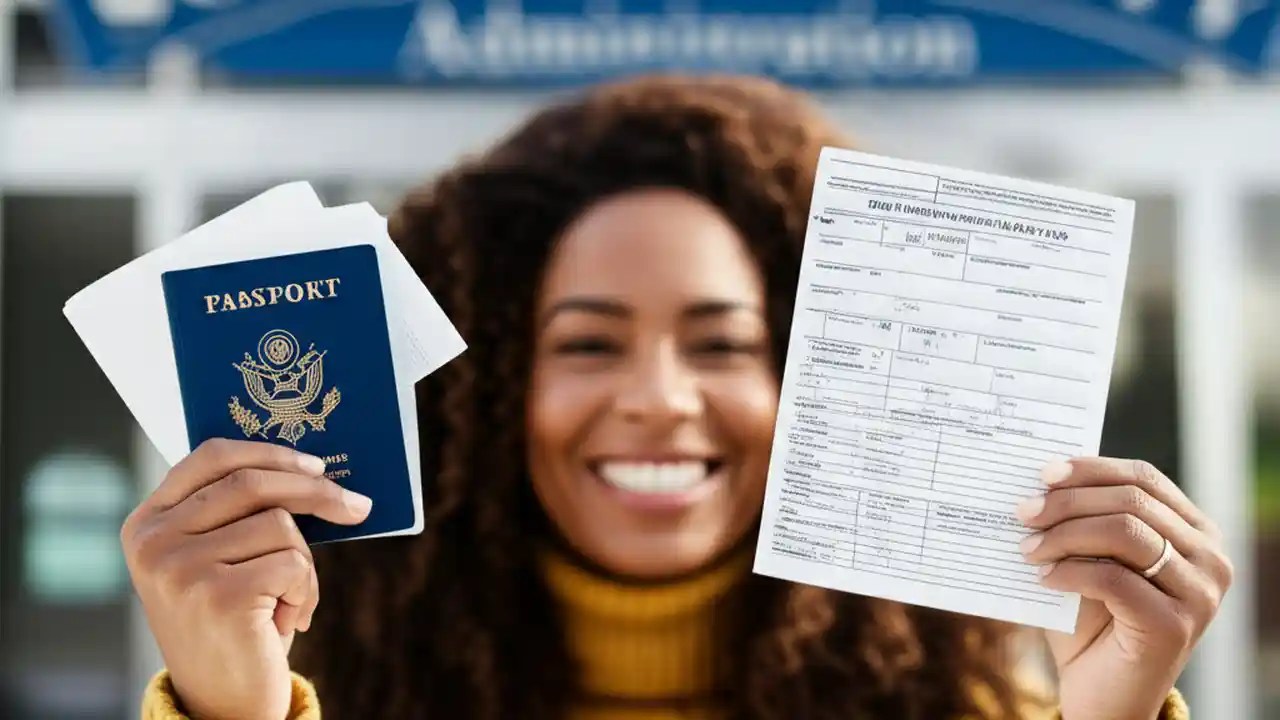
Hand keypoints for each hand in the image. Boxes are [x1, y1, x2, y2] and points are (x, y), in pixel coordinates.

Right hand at [121, 439, 372, 719]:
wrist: (223, 704)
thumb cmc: (233, 623)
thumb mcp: (222, 560)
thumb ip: (241, 513)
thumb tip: (318, 469)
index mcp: (147, 523)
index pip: (210, 457)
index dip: (268, 451)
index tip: (316, 463)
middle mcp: (154, 542)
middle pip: (253, 483)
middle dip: (317, 491)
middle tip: (358, 505)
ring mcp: (181, 568)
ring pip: (280, 524)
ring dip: (303, 564)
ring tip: (287, 600)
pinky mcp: (218, 596)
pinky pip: (293, 563)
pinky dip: (305, 592)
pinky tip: (285, 621)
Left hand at [1016, 457, 1231, 719]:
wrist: (1103, 694)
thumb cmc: (1091, 622)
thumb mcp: (1089, 560)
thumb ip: (1081, 521)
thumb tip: (1038, 480)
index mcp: (1195, 532)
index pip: (1143, 479)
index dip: (1092, 469)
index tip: (1043, 473)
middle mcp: (1209, 558)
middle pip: (1131, 501)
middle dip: (1068, 501)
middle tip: (1022, 511)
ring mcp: (1199, 593)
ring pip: (1124, 532)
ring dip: (1064, 534)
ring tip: (1027, 547)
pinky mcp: (1174, 625)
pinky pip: (1112, 578)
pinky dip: (1069, 570)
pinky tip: (1042, 577)